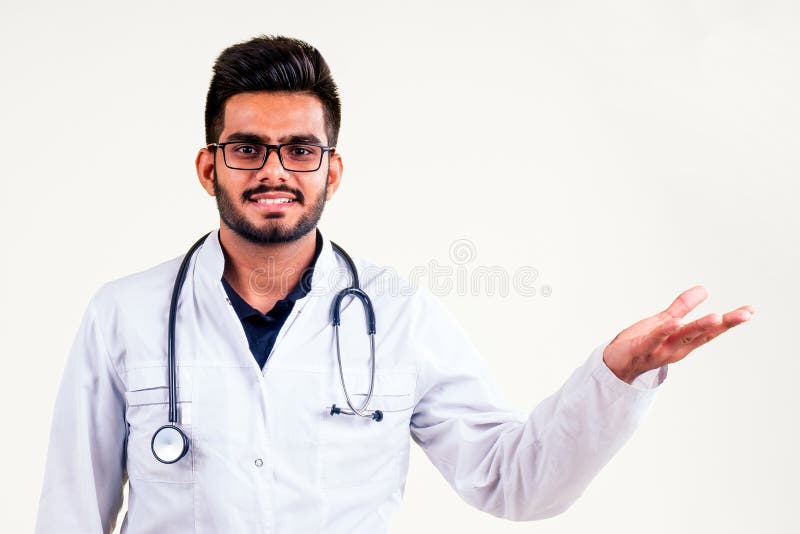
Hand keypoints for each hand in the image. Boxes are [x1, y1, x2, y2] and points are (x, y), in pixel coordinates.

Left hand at [602, 286, 754, 383]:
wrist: (613, 364)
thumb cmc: (640, 343)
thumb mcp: (664, 321)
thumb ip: (682, 307)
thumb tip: (704, 289)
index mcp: (683, 341)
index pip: (710, 330)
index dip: (730, 321)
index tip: (751, 310)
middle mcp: (676, 348)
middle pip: (703, 334)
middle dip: (724, 324)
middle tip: (746, 314)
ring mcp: (659, 350)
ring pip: (682, 337)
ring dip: (699, 327)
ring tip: (717, 316)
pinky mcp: (640, 350)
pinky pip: (653, 340)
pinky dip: (664, 332)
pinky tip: (674, 322)